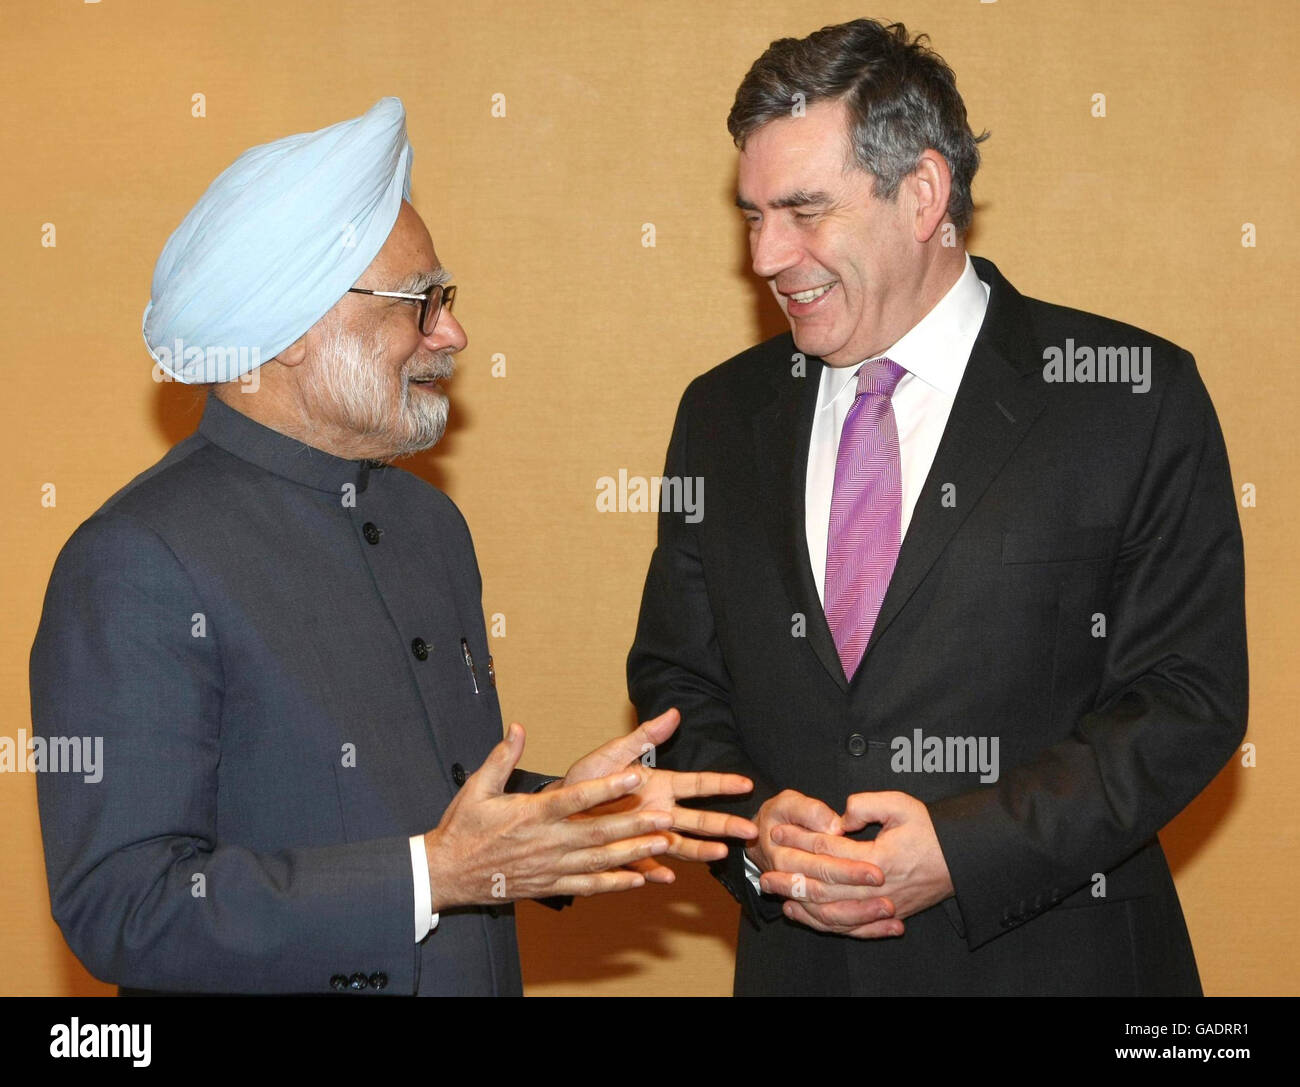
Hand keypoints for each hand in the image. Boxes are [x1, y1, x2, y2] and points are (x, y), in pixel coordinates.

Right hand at [424, 723, 677, 909]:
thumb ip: (502, 757)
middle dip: (634, 824)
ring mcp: (550, 867)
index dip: (607, 787)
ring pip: (599, 861)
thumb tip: (518, 727)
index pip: (576, 798)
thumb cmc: (462, 828)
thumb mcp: (478, 787)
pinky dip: (614, 883)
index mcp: (532, 814)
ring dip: (633, 853)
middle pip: (598, 832)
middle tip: (665, 816)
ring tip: (663, 843)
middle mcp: (546, 842)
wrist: (446, 873)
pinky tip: (638, 879)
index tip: (634, 774)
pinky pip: (587, 886)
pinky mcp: (549, 885)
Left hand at [561, 708, 757, 882]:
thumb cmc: (586, 779)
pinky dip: (655, 871)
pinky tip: (666, 877)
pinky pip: (645, 864)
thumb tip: (673, 713)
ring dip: (701, 849)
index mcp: (660, 785)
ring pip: (681, 844)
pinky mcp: (629, 853)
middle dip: (726, 823)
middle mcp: (659, 811)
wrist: (558, 807)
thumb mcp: (614, 753)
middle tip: (751, 830)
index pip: (698, 785)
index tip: (747, 784)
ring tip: (721, 853)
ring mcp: (646, 834)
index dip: (723, 784)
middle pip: (699, 819)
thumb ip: (644, 736)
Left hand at [759, 790, 953, 937]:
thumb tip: (839, 816)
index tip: (777, 828)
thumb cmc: (930, 829)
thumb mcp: (901, 805)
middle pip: (823, 884)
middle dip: (789, 874)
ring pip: (830, 910)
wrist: (960, 860)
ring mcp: (880, 906)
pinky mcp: (884, 916)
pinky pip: (845, 926)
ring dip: (797, 900)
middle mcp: (877, 888)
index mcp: (879, 857)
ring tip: (772, 888)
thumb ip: (867, 805)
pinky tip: (798, 912)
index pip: (829, 849)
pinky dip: (818, 922)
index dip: (800, 838)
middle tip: (762, 864)